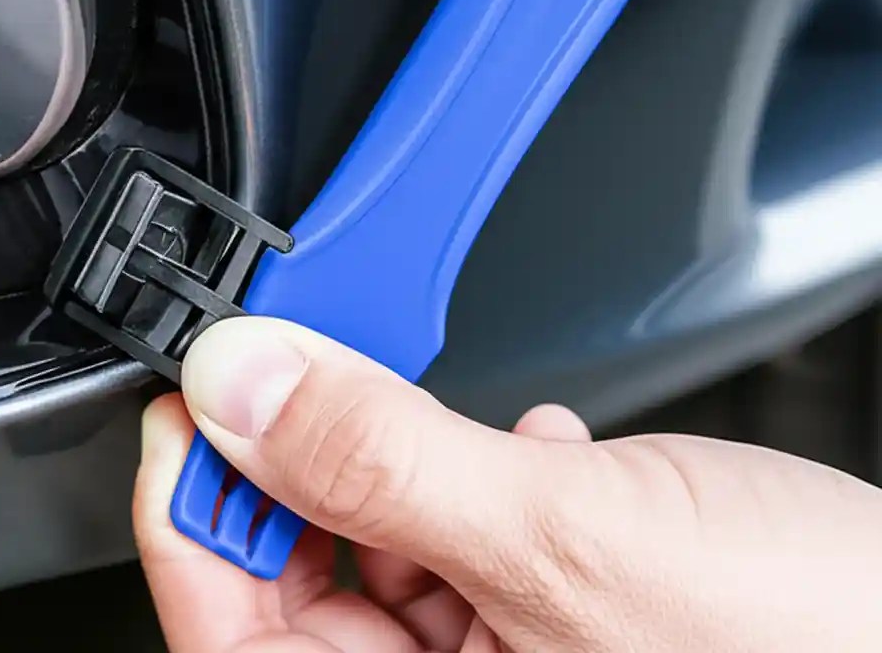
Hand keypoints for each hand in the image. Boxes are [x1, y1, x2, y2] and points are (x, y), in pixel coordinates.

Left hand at [134, 317, 881, 650]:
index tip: (191, 409)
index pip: (232, 636)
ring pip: (378, 548)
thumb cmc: (813, 652)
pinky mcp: (555, 617)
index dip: (189, 518)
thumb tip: (248, 388)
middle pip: (293, 585)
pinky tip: (529, 447)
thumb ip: (386, 462)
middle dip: (286, 471)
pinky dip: (472, 474)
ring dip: (383, 459)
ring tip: (409, 397)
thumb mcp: (567, 540)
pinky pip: (462, 539)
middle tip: (285, 377)